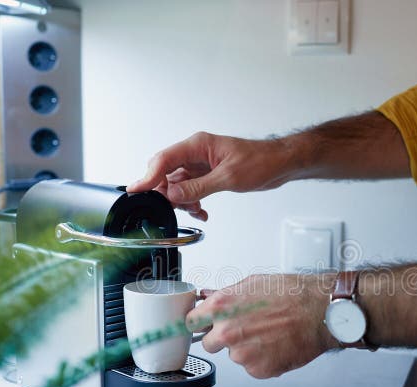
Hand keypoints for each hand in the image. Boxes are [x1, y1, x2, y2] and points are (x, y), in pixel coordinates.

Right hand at [127, 132, 298, 220]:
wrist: (280, 164)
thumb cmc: (261, 161)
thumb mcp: (228, 177)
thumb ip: (198, 187)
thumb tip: (173, 195)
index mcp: (198, 145)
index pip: (164, 159)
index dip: (148, 176)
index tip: (136, 190)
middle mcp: (196, 153)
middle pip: (165, 171)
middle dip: (165, 192)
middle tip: (171, 208)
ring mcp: (201, 164)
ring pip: (177, 183)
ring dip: (180, 200)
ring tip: (194, 210)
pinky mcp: (208, 175)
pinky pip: (190, 189)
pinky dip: (192, 201)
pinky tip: (201, 211)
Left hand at [188, 274, 338, 378]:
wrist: (320, 312)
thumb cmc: (292, 294)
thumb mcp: (253, 283)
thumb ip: (226, 295)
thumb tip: (209, 298)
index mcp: (222, 307)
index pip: (192, 322)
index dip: (201, 324)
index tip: (206, 325)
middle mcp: (227, 331)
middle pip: (208, 343)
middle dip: (222, 339)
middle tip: (245, 330)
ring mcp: (241, 353)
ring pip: (234, 356)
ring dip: (246, 349)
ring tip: (269, 334)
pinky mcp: (257, 370)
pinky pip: (252, 367)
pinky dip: (263, 360)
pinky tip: (276, 345)